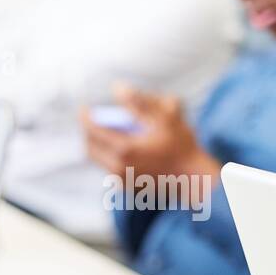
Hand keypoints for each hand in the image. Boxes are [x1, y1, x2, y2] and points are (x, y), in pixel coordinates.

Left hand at [81, 84, 220, 191]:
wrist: (192, 178)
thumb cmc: (182, 146)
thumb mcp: (165, 118)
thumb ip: (140, 103)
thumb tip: (117, 88)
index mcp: (124, 149)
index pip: (93, 131)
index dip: (86, 118)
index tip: (84, 108)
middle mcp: (117, 167)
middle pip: (90, 148)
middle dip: (89, 132)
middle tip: (93, 120)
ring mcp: (121, 179)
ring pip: (98, 159)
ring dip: (98, 145)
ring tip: (106, 132)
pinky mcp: (126, 186)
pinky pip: (108, 168)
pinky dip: (109, 156)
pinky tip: (121, 147)